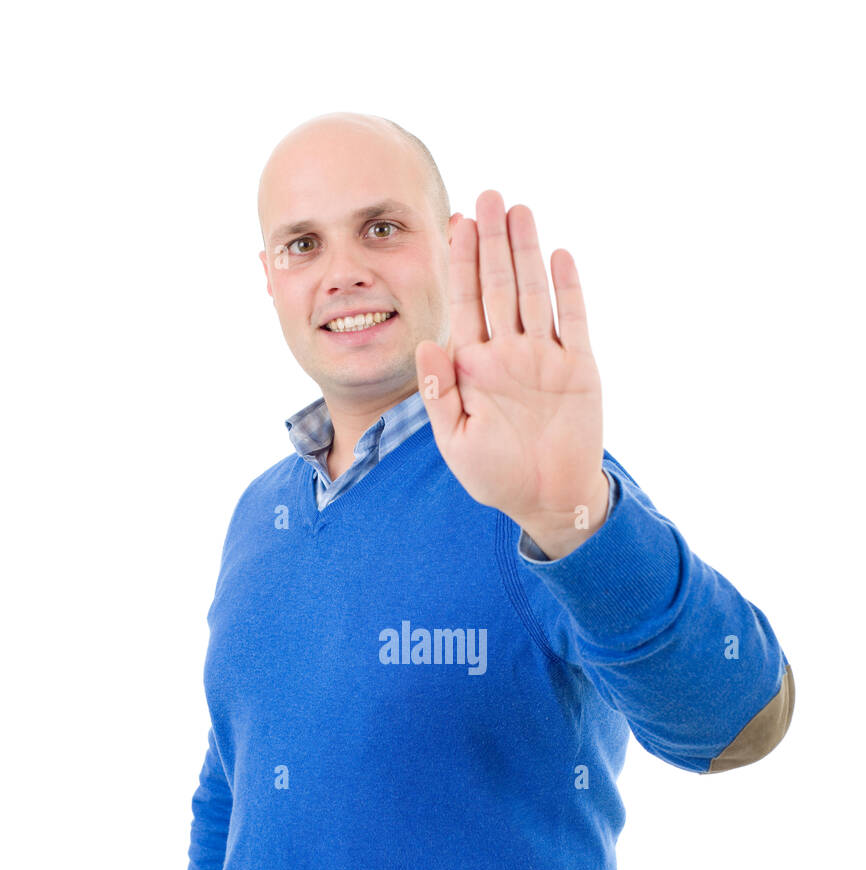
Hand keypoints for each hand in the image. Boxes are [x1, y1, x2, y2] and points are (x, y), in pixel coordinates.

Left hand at [416, 190, 606, 560]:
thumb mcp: (456, 441)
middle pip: (497, 285)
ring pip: (533, 292)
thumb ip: (440, 393)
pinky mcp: (579, 367)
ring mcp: (544, 356)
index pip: (464, 302)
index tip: (455, 222)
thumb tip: (427, 344)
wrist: (547, 499)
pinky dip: (566, 288)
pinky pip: (573, 320)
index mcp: (475, 366)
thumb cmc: (497, 476)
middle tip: (488, 194)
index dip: (459, 261)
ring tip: (520, 209)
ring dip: (526, 251)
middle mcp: (509, 352)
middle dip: (492, 241)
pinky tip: (558, 255)